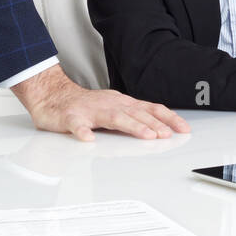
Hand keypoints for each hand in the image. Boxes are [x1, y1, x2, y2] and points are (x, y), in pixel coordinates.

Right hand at [11, 64, 190, 141]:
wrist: (52, 97)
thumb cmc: (85, 106)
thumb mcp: (114, 110)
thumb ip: (134, 118)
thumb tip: (161, 128)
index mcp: (121, 103)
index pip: (150, 108)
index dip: (168, 117)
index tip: (183, 128)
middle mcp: (109, 104)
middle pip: (135, 113)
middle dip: (154, 124)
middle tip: (167, 135)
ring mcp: (89, 110)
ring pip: (113, 117)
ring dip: (131, 126)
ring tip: (145, 135)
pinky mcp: (70, 118)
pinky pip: (76, 125)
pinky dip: (82, 131)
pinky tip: (87, 138)